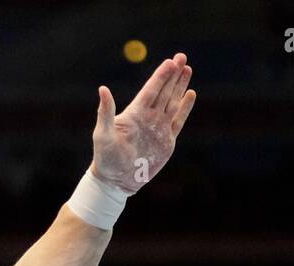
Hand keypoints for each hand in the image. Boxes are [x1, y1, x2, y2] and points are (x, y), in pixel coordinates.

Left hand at [91, 52, 196, 194]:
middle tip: (182, 56)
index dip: (161, 76)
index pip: (150, 90)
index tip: (170, 61)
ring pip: (173, 102)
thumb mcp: (103, 135)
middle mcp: (148, 117)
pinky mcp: (167, 141)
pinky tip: (190, 94)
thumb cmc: (105, 158)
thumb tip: (102, 89)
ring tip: (187, 69)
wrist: (116, 181)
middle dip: (173, 74)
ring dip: (180, 86)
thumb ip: (105, 112)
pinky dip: (185, 108)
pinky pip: (178, 121)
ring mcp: (158, 128)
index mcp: (134, 114)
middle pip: (164, 91)